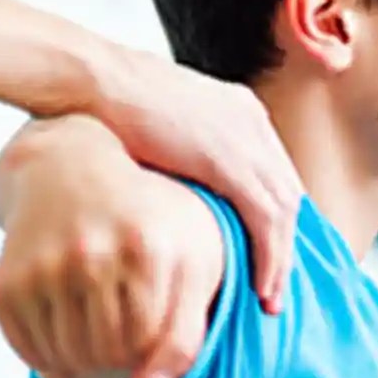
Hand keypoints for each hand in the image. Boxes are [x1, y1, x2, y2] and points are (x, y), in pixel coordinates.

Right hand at [0, 116, 226, 377]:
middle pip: (107, 355)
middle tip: (119, 332)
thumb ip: (184, 334)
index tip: (148, 329)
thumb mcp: (189, 262)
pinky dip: (47, 356)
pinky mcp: (7, 283)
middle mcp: (90, 254)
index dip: (150, 350)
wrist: (70, 169)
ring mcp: (42, 267)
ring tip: (94, 333)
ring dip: (82, 361)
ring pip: (67, 359)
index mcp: (146, 249)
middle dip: (117, 357)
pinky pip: (28, 352)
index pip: (149, 344)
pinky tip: (63, 329)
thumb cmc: (144, 222)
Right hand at [74, 44, 300, 313]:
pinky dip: (269, 258)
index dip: (272, 218)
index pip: (271, 172)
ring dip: (281, 260)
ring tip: (268, 297)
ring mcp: (245, 138)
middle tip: (273, 284)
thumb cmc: (103, 101)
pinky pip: (266, 220)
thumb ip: (175, 153)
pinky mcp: (230, 161)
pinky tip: (260, 287)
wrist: (91, 80)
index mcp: (236, 107)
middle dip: (284, 244)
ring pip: (285, 211)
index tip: (262, 253)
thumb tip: (169, 189)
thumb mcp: (154, 125)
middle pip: (287, 192)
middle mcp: (250, 120)